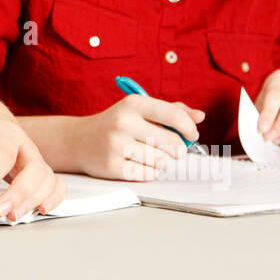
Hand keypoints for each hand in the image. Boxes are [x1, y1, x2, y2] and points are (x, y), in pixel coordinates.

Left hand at [0, 95, 66, 220]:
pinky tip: (40, 212)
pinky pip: (57, 184)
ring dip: (34, 200)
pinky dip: (54, 198)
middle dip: (18, 192)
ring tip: (13, 218)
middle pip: (33, 168)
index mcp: (0, 132)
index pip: (1, 154)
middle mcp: (23, 144)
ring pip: (47, 178)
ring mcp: (35, 157)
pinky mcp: (41, 170)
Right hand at [75, 95, 206, 180]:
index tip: (191, 135)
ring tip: (152, 156)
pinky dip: (149, 172)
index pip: (174, 115)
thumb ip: (171, 111)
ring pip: (162, 161)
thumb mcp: (140, 110)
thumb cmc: (117, 124)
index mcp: (133, 104)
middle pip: (172, 142)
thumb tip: (199, 117)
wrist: (79, 140)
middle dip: (178, 149)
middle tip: (172, 149)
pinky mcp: (111, 166)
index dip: (189, 128)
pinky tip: (138, 164)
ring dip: (163, 162)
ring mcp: (115, 145)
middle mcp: (123, 122)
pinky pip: (147, 175)